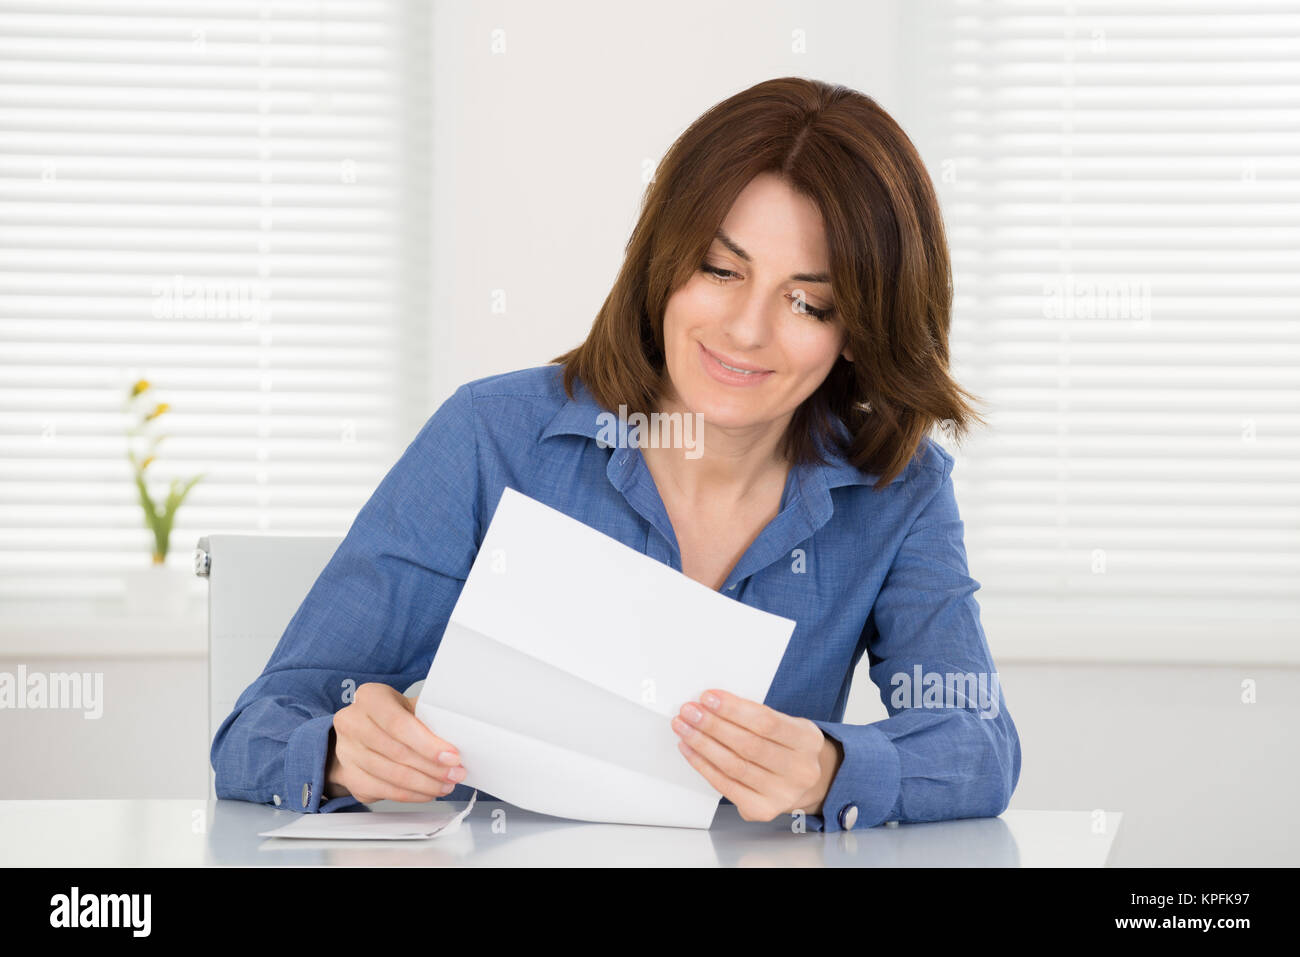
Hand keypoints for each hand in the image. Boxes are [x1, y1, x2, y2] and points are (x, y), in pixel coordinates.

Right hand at [324, 682, 465, 803]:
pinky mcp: (349, 777)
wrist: (358, 732)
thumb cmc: (389, 717)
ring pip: (391, 775)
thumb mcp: (406, 706)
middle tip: (455, 774)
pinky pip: (384, 791)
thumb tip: (457, 734)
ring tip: (446, 784)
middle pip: (397, 752)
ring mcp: (346, 752)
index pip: (398, 724)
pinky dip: (410, 795)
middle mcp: (352, 723)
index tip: (452, 756)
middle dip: (432, 767)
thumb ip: (427, 717)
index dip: (427, 744)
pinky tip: (427, 792)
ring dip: (424, 784)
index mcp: (370, 697)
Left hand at [671, 689, 842, 821]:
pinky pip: (725, 786)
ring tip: (684, 728)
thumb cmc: (788, 748)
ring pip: (733, 766)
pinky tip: (690, 750)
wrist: (805, 784)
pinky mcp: (762, 810)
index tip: (708, 698)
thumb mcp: (786, 724)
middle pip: (748, 745)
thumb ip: (756, 715)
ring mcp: (782, 794)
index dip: (733, 709)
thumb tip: (712, 704)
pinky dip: (703, 765)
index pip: (767, 722)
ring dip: (702, 744)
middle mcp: (800, 770)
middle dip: (713, 726)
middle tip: (690, 712)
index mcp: (808, 740)